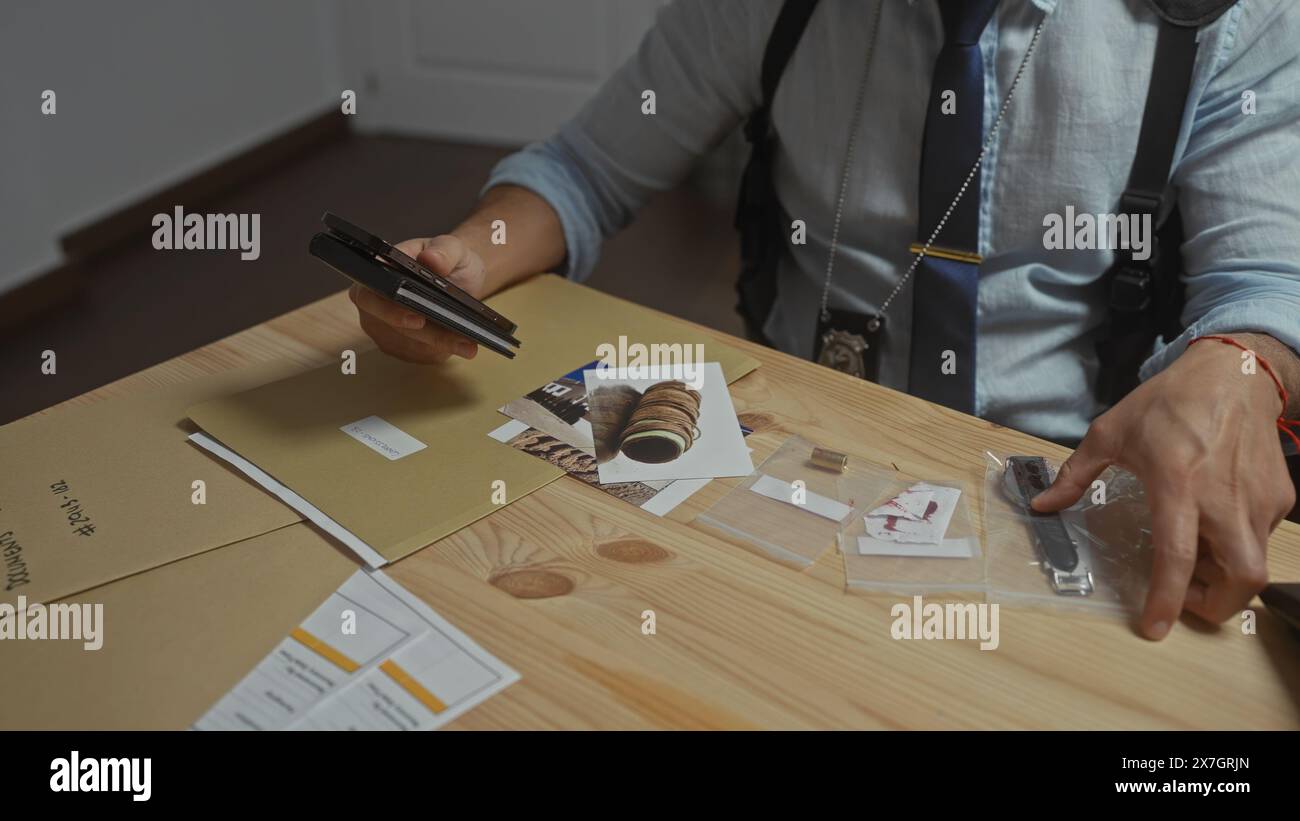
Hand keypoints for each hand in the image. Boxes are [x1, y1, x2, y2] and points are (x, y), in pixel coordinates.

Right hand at [349, 235, 486, 363]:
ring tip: (468, 344)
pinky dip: (441, 351)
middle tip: (454, 339)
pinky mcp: (400, 345)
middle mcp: (374, 301)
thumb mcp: (452, 247)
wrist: (460, 277)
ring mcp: (384, 326)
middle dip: (424, 335)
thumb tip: (431, 259)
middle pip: (390, 327)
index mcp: (377, 272)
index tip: (417, 319)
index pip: (369, 296)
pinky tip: (461, 346)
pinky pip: (419, 354)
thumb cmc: (448, 259)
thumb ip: (443, 250)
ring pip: (408, 344)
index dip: (389, 311)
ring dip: (439, 346)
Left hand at [1032, 338, 1292, 639]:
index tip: (1155, 627)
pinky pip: (1262, 536)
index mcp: (1177, 484)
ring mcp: (1258, 498)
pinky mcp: (1280, 495)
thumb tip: (1041, 505)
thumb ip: (1074, 476)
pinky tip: (1214, 527)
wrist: (1233, 374)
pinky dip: (1238, 546)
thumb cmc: (1168, 403)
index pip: (1177, 555)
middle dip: (1215, 604)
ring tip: (1194, 560)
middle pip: (1241, 577)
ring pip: (1253, 562)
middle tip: (1185, 597)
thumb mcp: (1109, 434)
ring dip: (1224, 576)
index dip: (1167, 598)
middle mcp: (1224, 498)